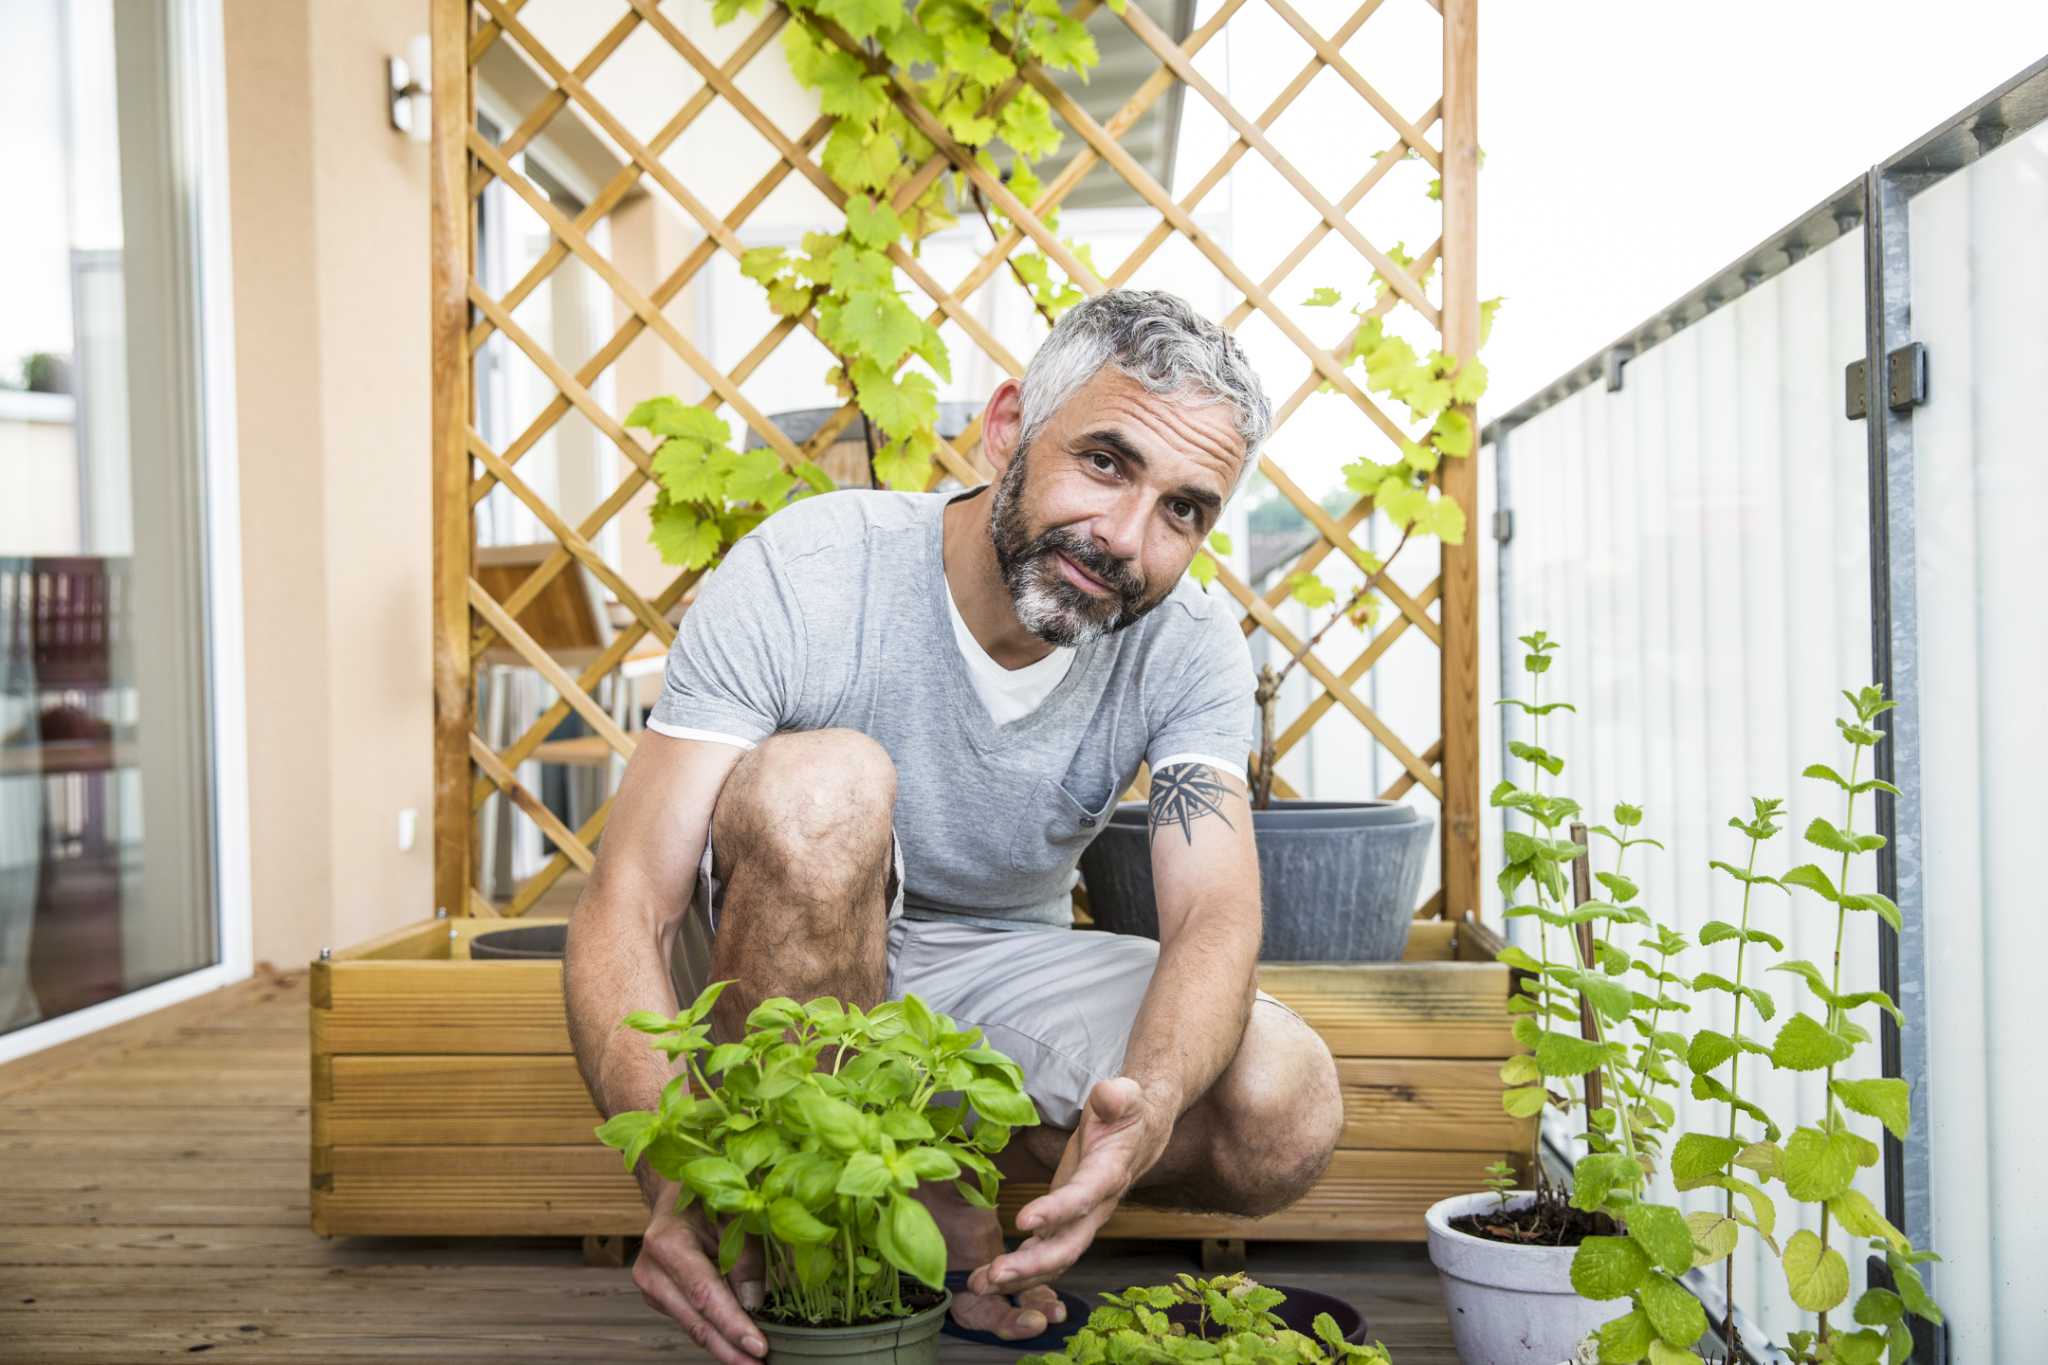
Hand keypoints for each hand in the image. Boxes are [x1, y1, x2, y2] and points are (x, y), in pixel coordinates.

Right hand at [633, 1183, 768, 1363]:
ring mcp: (652, 1287)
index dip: (732, 1324)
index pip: (705, 1294)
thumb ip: (746, 1255)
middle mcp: (651, 1270)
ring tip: (753, 1362)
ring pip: (693, 1326)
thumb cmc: (708, 1195)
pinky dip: (715, 1333)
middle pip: (696, 1320)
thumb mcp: (734, 1212)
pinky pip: (692, 1320)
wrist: (675, 1188)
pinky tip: (738, 1344)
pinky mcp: (659, 1297)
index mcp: (667, 1243)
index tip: (759, 1348)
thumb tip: (754, 1302)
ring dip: (724, 1346)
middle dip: (730, 1349)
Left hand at [967, 1076, 1173, 1297]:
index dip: (1057, 1211)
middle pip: (1069, 1244)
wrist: (1141, 1133)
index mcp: (1109, 1173)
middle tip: (996, 1274)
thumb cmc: (1127, 1112)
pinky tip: (991, 1278)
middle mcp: (1097, 1207)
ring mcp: (1082, 1220)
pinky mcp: (1067, 1222)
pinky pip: (1045, 1253)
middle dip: (1033, 1264)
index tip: (1022, 1220)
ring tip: (981, 1285)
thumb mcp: (1126, 1095)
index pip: (1084, 1196)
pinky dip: (1020, 1270)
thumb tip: (1109, 1096)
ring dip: (1020, 1277)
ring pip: (1055, 1258)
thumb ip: (1117, 1096)